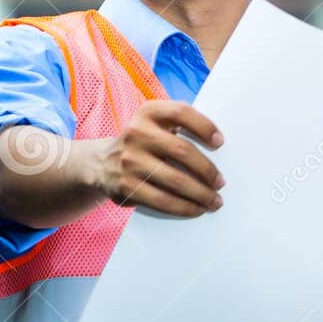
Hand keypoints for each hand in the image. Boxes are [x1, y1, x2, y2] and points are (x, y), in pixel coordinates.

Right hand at [91, 100, 224, 217]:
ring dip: (200, 194)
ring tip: (214, 201)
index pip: (181, 113)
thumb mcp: (154, 125)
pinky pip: (163, 201)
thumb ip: (179, 127)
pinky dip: (185, 208)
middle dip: (207, 170)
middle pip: (182, 151)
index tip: (220, 143)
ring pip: (175, 180)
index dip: (204, 126)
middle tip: (221, 183)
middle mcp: (137, 133)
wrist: (102, 164)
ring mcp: (130, 161)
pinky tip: (197, 209)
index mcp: (148, 112)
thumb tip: (218, 149)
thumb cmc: (144, 144)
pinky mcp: (126, 187)